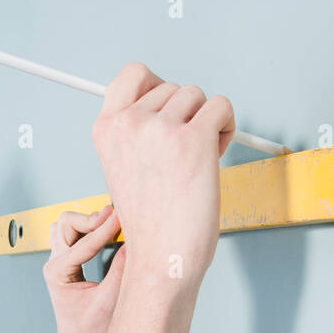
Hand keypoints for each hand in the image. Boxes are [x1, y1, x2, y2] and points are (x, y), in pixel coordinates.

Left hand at [43, 202, 127, 332]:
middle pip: (66, 224)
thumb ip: (122, 269)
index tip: (124, 216)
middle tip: (116, 217)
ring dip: (88, 221)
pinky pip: (74, 236)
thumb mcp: (110, 301)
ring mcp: (59, 263)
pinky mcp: (68, 264)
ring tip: (112, 222)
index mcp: (57, 273)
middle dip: (91, 219)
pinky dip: (90, 230)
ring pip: (67, 226)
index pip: (84, 243)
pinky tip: (109, 231)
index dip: (106, 229)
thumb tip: (136, 242)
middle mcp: (54, 264)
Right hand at [91, 62, 234, 292]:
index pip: (133, 74)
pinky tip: (214, 157)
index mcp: (107, 129)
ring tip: (197, 160)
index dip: (157, 85)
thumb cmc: (150, 222)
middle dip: (186, 114)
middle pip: (173, 86)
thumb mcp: (123, 168)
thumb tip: (167, 101)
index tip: (168, 108)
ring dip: (206, 122)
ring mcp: (160, 129)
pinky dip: (226, 127)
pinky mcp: (193, 138)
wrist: (162, 258)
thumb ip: (135, 132)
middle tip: (184, 154)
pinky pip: (222, 107)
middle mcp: (129, 123)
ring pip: (198, 96)